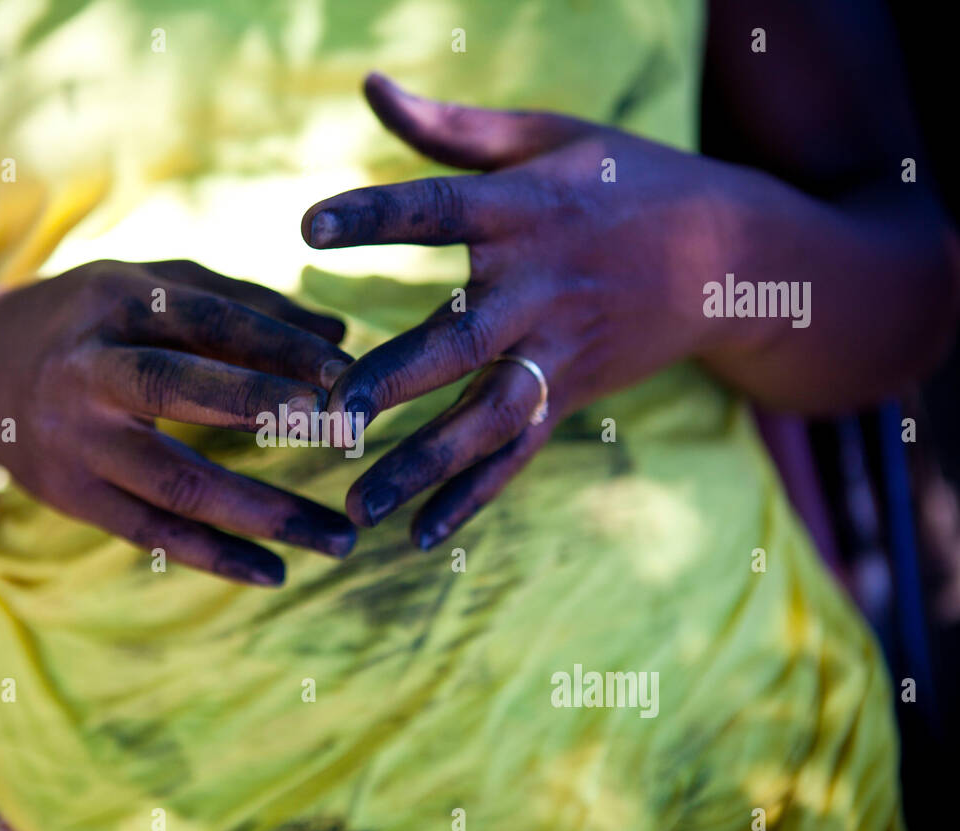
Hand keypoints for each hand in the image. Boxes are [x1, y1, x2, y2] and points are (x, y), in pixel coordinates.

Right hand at [0, 259, 357, 584]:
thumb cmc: (94, 320)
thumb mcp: (151, 287)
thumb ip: (243, 304)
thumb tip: (339, 334)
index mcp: (115, 301)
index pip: (207, 319)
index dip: (278, 345)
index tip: (348, 371)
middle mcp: (88, 369)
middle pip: (177, 388)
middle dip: (266, 409)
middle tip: (350, 434)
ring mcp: (76, 439)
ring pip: (174, 479)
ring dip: (263, 511)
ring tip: (340, 538)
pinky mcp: (72, 495)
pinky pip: (151, 532)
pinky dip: (215, 556)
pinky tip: (275, 572)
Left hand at [303, 73, 740, 548]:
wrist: (731, 254)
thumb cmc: (623, 182)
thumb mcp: (546, 139)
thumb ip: (451, 128)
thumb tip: (369, 86)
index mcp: (527, 212)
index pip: (441, 210)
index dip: (377, 216)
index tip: (308, 227)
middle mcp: (541, 289)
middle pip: (463, 340)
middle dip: (398, 379)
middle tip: (332, 413)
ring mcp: (559, 353)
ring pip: (488, 418)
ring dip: (425, 465)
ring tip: (359, 507)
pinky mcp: (569, 396)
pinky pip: (518, 455)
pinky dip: (472, 498)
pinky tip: (420, 536)